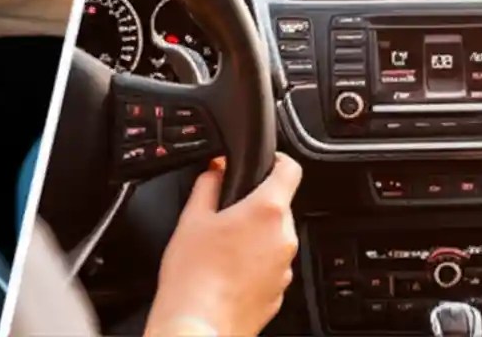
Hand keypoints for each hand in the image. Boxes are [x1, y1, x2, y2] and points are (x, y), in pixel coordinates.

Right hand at [145, 154, 302, 336]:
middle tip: (224, 216)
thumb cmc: (193, 276)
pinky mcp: (279, 291)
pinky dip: (254, 263)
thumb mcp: (191, 218)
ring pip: (273, 238)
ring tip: (220, 249)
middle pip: (279, 207)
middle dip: (255, 207)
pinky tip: (226, 272)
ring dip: (254, 237)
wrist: (199, 325)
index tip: (266, 163)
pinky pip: (270, 266)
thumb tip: (216, 170)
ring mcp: (284, 267)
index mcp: (267, 211)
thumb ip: (208, 185)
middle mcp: (284, 237)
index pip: (290, 169)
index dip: (278, 161)